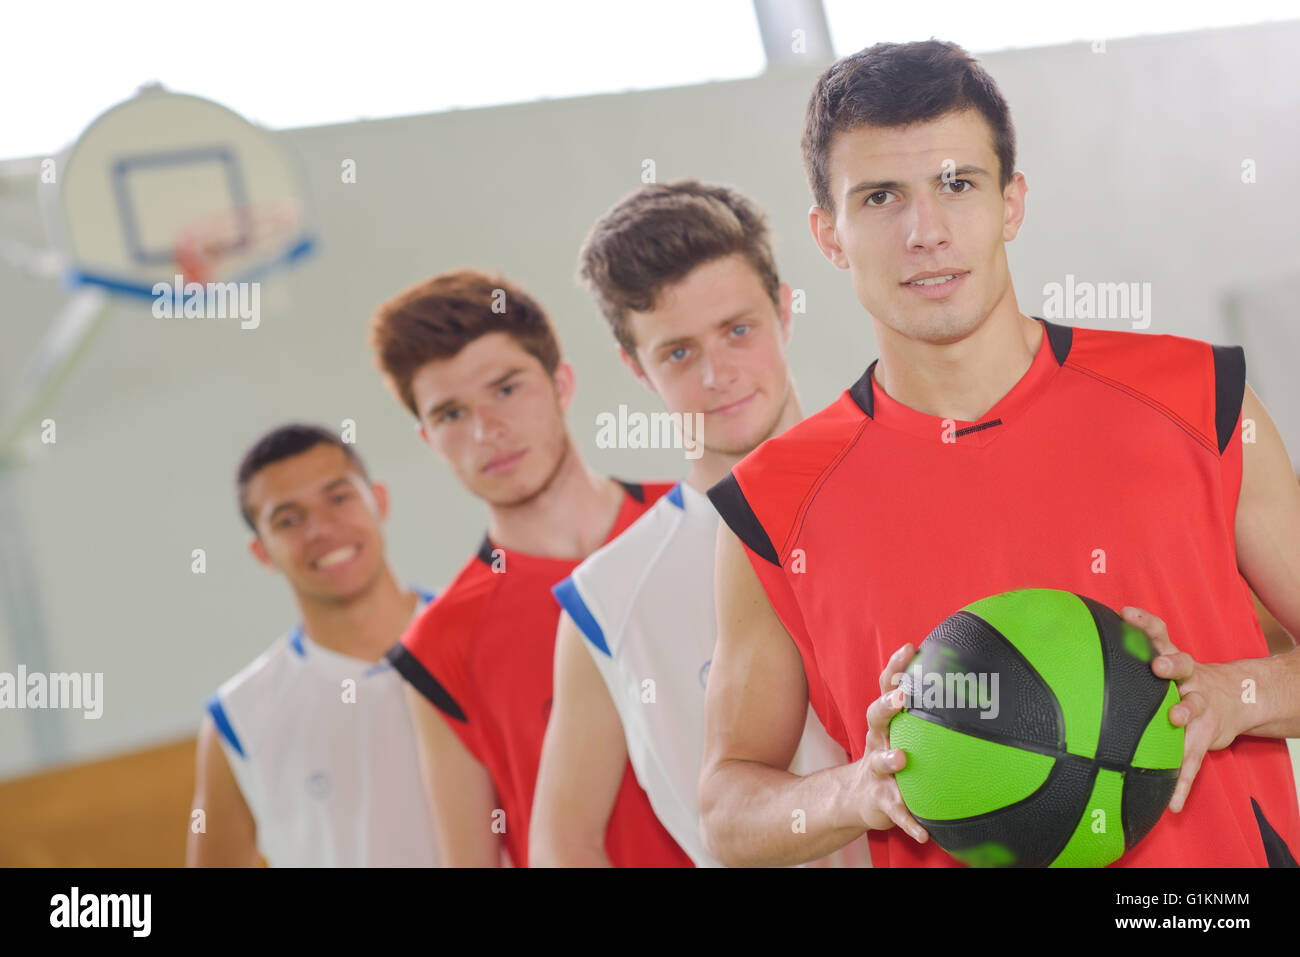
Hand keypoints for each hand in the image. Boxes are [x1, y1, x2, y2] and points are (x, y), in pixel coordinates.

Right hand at [851, 642, 928, 842]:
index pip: (886, 687)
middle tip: (901, 696)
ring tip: (900, 758)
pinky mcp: (881, 801)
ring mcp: (876, 772)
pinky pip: (895, 811)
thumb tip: (977, 687)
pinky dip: (908, 822)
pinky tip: (924, 833)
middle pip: (874, 716)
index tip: (909, 648)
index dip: (895, 667)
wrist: (859, 798)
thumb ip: (930, 715)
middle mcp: (877, 741)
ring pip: (878, 761)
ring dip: (888, 758)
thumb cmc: (891, 758)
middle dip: (886, 705)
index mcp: (885, 723)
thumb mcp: (904, 733)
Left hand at [1121, 606, 1245, 813]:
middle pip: (1182, 664)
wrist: (1233, 701)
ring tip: (1176, 718)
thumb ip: (1123, 659)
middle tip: (1157, 667)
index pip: (1158, 634)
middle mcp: (1188, 678)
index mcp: (1171, 660)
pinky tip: (1172, 803)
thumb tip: (1067, 652)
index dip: (1143, 622)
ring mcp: (1200, 705)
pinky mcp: (1205, 736)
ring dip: (1185, 711)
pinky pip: (1192, 762)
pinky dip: (1181, 783)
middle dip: (1170, 665)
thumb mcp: (1160, 663)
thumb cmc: (1179, 683)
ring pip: (1195, 704)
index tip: (1126, 612)